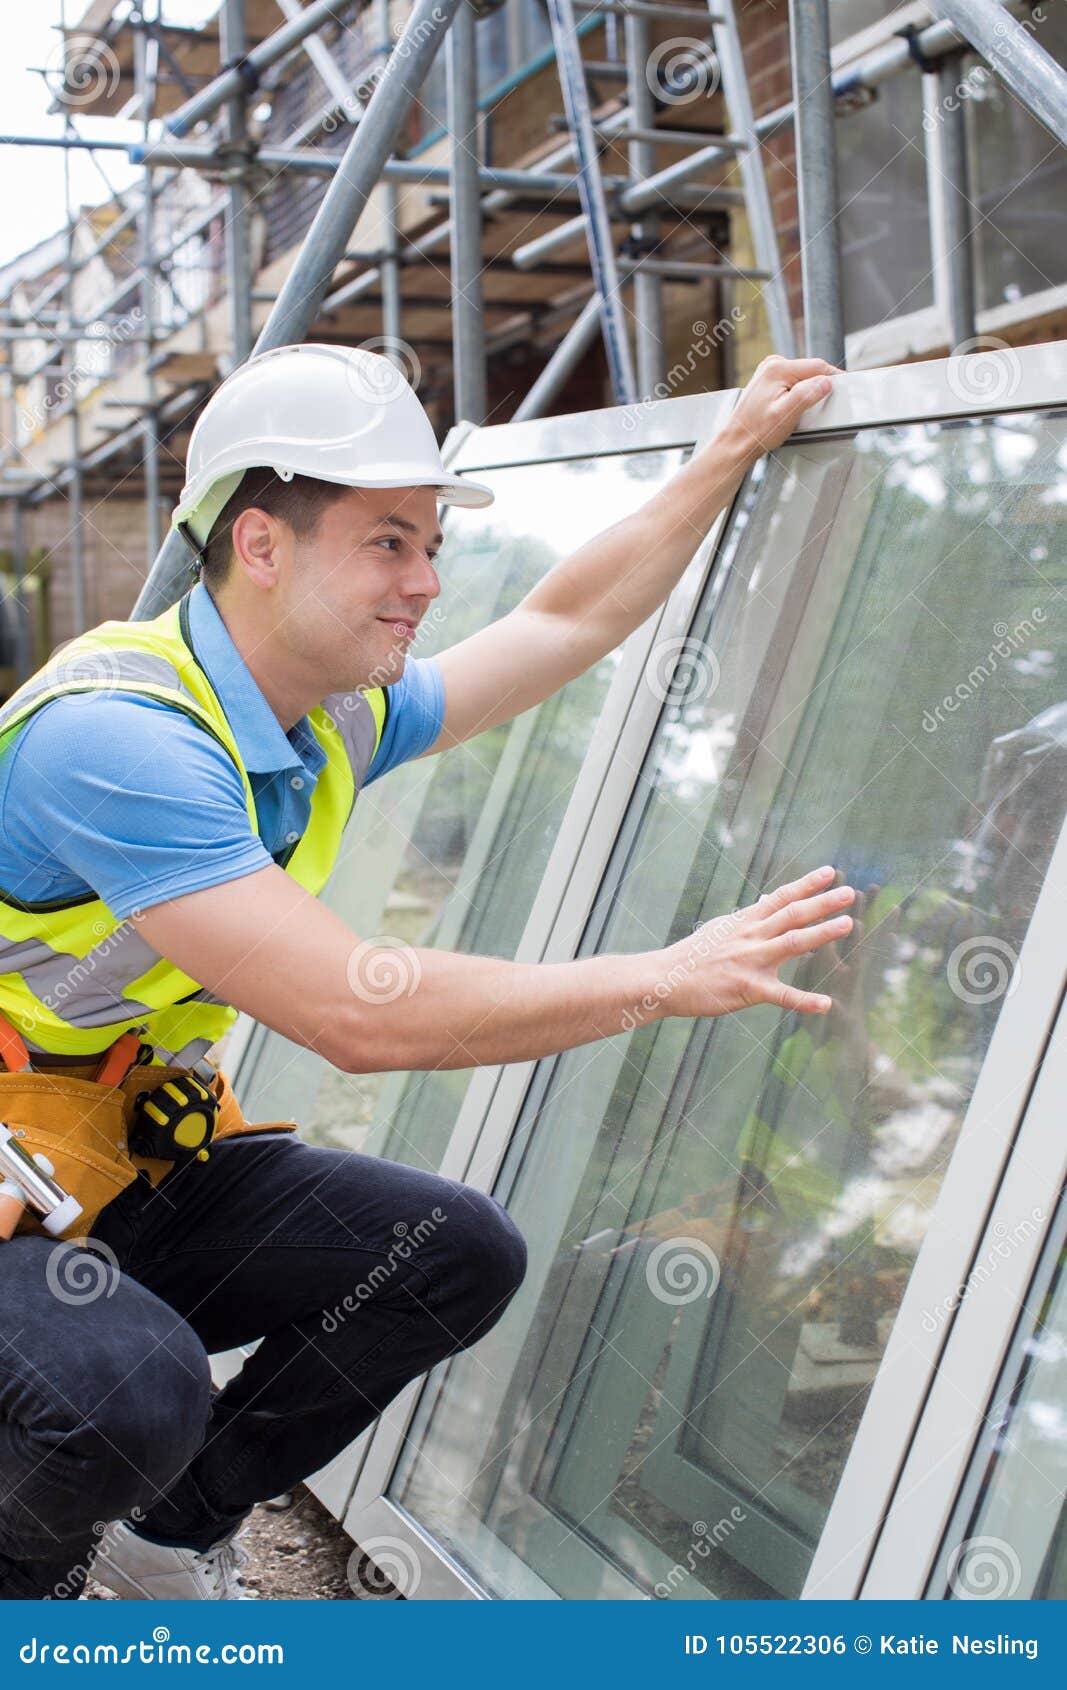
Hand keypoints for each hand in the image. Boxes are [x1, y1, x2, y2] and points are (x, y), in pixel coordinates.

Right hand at [652, 865, 854, 1019]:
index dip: (807, 884)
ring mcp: (751, 961)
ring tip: (848, 924)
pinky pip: (782, 995)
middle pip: (793, 914)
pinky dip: (805, 1001)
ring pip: (793, 943)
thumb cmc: (692, 956)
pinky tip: (826, 1003)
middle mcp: (751, 936)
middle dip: (823, 902)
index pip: (781, 897)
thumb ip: (748, 918)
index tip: (830, 872)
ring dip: (822, 933)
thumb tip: (767, 900)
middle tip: (850, 892)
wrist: (664, 979)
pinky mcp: (748, 988)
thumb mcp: (721, 929)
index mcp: (745, 922)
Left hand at [724, 354, 840, 457]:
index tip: (846, 387)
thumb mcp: (787, 414)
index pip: (817, 366)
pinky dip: (799, 394)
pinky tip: (793, 409)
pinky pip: (794, 383)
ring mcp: (769, 372)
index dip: (834, 377)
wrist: (737, 441)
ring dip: (809, 392)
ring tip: (802, 412)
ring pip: (803, 378)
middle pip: (811, 371)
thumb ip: (808, 394)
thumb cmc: (757, 431)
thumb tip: (826, 382)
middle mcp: (772, 365)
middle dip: (820, 387)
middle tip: (823, 407)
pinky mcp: (769, 381)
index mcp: (777, 368)